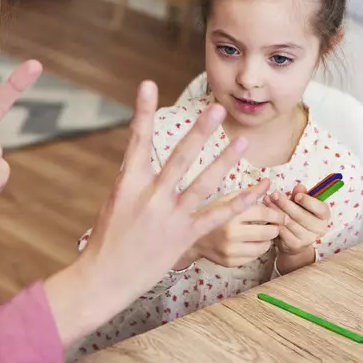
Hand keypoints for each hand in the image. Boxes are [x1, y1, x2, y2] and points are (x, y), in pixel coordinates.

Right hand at [42, 80, 270, 346]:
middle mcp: (151, 197)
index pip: (137, 140)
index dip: (143, 112)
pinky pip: (217, 216)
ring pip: (203, 185)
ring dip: (224, 162)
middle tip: (216, 109)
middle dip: (199, 133)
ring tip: (242, 143)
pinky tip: (257, 190)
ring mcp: (170, 217)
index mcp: (128, 183)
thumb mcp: (117, 199)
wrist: (105, 277)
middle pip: (179, 159)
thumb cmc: (109, 236)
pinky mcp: (185, 236)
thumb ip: (135, 176)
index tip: (148, 85)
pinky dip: (239, 202)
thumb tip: (142, 151)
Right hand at [187, 192, 286, 267]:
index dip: (276, 213)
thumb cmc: (211, 214)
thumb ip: (249, 192)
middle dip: (275, 227)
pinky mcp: (230, 262)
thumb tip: (268, 182)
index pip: (263, 213)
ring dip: (268, 239)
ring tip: (263, 233)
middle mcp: (230, 233)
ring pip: (264, 247)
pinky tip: (251, 242)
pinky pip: (254, 257)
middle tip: (274, 224)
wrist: (191, 237)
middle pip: (268, 232)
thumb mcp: (227, 199)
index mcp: (230, 213)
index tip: (281, 214)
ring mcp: (230, 250)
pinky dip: (256, 249)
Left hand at [266, 183, 330, 272]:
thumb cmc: (298, 215)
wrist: (294, 240)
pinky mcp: (295, 245)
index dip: (309, 202)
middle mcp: (319, 229)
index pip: (320, 208)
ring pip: (290, 223)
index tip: (296, 196)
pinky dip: (274, 222)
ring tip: (267, 201)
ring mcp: (308, 239)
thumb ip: (300, 195)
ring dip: (276, 211)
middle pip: (301, 215)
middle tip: (274, 194)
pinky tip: (267, 215)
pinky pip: (283, 232)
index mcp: (324, 216)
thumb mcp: (300, 203)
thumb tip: (299, 187)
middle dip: (285, 204)